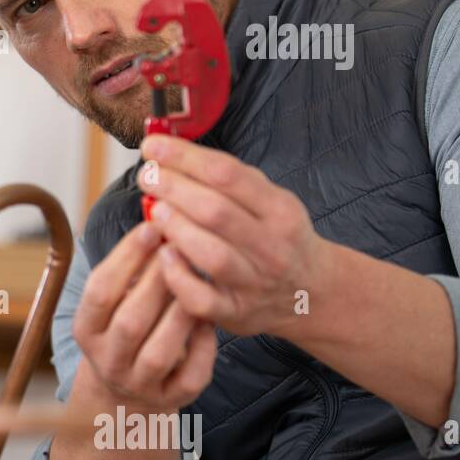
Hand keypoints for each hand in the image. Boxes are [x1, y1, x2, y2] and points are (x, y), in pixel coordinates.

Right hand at [73, 220, 218, 411]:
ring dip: (181, 314)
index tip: (152, 227)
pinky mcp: (172, 399)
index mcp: (87, 330)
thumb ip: (129, 267)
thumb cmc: (126, 325)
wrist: (128, 391)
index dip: (126, 257)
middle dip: (158, 281)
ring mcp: (139, 384)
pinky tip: (210, 321)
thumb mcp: (114, 300)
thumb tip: (156, 216)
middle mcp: (108, 360)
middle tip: (182, 247)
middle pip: (130, 321)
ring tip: (199, 281)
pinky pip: (190, 376)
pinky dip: (202, 347)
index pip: (100, 290)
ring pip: (160, 352)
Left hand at [138, 135, 328, 338]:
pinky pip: (202, 298)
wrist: (312, 293)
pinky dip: (178, 277)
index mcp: (280, 210)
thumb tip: (172, 153)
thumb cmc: (278, 238)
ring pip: (211, 255)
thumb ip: (227, 180)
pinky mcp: (236, 312)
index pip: (227, 175)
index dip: (184, 157)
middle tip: (147, 176)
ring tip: (155, 211)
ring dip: (177, 229)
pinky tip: (163, 256)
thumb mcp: (270, 200)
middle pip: (216, 212)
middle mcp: (271, 246)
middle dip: (174, 189)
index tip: (153, 146)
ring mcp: (254, 282)